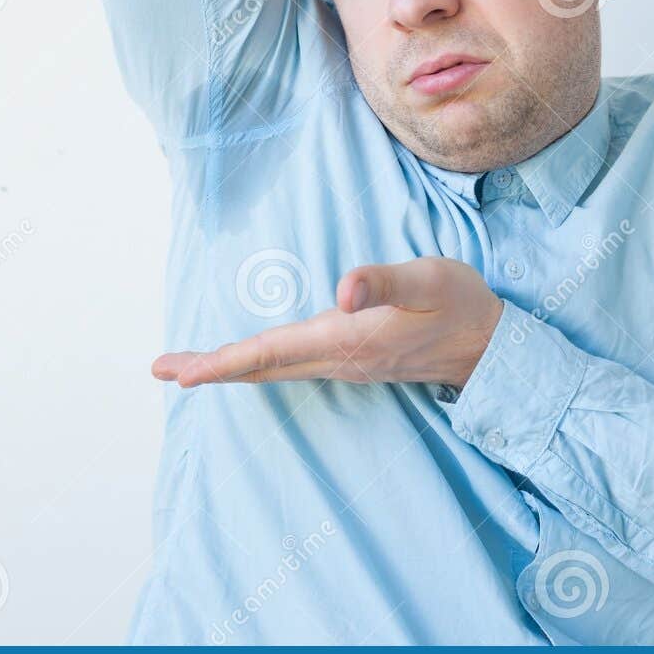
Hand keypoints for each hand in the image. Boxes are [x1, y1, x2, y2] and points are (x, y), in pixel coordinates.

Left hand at [150, 256, 503, 389]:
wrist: (491, 346)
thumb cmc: (459, 304)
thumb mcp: (427, 280)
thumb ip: (383, 281)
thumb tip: (341, 291)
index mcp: (347, 339)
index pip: (272, 352)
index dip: (222, 361)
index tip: (181, 373)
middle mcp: (339, 359)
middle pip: (262, 368)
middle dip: (211, 368)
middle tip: (162, 369)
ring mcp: (346, 365)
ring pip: (275, 369)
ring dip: (231, 367)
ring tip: (189, 367)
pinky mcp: (353, 361)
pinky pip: (291, 367)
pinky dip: (259, 364)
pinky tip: (249, 361)